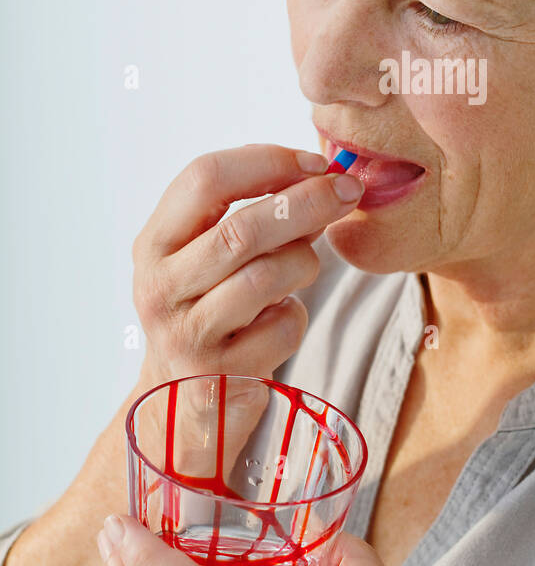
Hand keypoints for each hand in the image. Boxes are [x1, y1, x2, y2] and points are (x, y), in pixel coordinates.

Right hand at [132, 144, 364, 389]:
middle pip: (239, 229)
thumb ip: (258, 215)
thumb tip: (323, 178)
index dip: (267, 162)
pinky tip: (280, 319)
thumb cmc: (214, 310)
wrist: (188, 402)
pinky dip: (297, 314)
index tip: (316, 164)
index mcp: (154, 243)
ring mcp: (185, 335)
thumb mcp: (215, 257)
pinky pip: (283, 326)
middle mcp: (159, 287)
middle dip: (306, 202)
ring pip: (266, 276)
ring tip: (304, 268)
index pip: (204, 179)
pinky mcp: (218, 375)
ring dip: (303, 263)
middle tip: (349, 190)